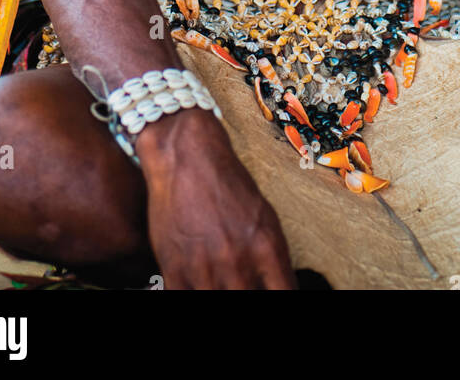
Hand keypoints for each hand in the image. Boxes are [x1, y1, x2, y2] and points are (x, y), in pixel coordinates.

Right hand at [138, 107, 296, 289]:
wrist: (187, 156)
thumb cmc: (227, 183)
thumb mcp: (264, 217)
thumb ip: (273, 259)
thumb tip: (280, 288)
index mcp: (267, 248)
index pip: (285, 295)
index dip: (282, 300)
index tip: (274, 295)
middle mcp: (238, 262)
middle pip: (250, 303)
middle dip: (247, 295)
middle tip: (243, 286)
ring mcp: (205, 268)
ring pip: (215, 303)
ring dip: (219, 295)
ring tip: (221, 285)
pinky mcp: (174, 270)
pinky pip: (182, 301)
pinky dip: (193, 296)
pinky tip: (199, 287)